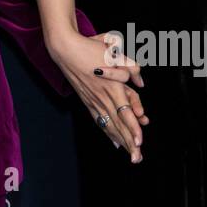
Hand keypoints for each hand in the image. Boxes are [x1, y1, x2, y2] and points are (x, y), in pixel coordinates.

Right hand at [47, 29, 148, 161]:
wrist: (66, 50)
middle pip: (119, 124)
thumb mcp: (115, 53)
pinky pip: (99, 120)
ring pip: (110, 124)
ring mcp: (93, 100)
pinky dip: (108, 132)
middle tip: (137, 158)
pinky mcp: (87, 100)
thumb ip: (131, 67)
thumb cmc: (90, 48)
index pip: (125, 113)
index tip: (140, 141)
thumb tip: (140, 82)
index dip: (133, 128)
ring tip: (131, 155)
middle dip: (130, 142)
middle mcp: (103, 97)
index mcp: (112, 87)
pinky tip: (115, 141)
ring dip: (121, 140)